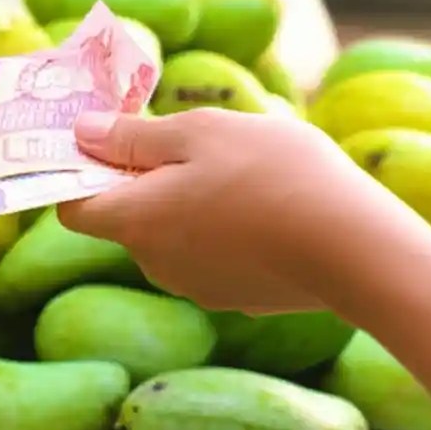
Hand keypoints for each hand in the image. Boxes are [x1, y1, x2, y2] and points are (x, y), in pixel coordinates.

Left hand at [56, 108, 395, 314]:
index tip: (105, 140)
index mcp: (134, 221)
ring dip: (188, 201)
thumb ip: (133, 135)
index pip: (72, 207)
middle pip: (126, 216)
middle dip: (145, 179)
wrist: (358, 250)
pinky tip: (266, 206)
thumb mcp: (198, 132)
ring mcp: (195, 286)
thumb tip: (81, 133)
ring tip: (241, 171)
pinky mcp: (236, 297)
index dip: (78, 173)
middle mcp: (153, 263)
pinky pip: (211, 253)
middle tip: (190, 143)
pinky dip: (223, 228)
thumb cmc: (272, 175)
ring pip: (171, 234)